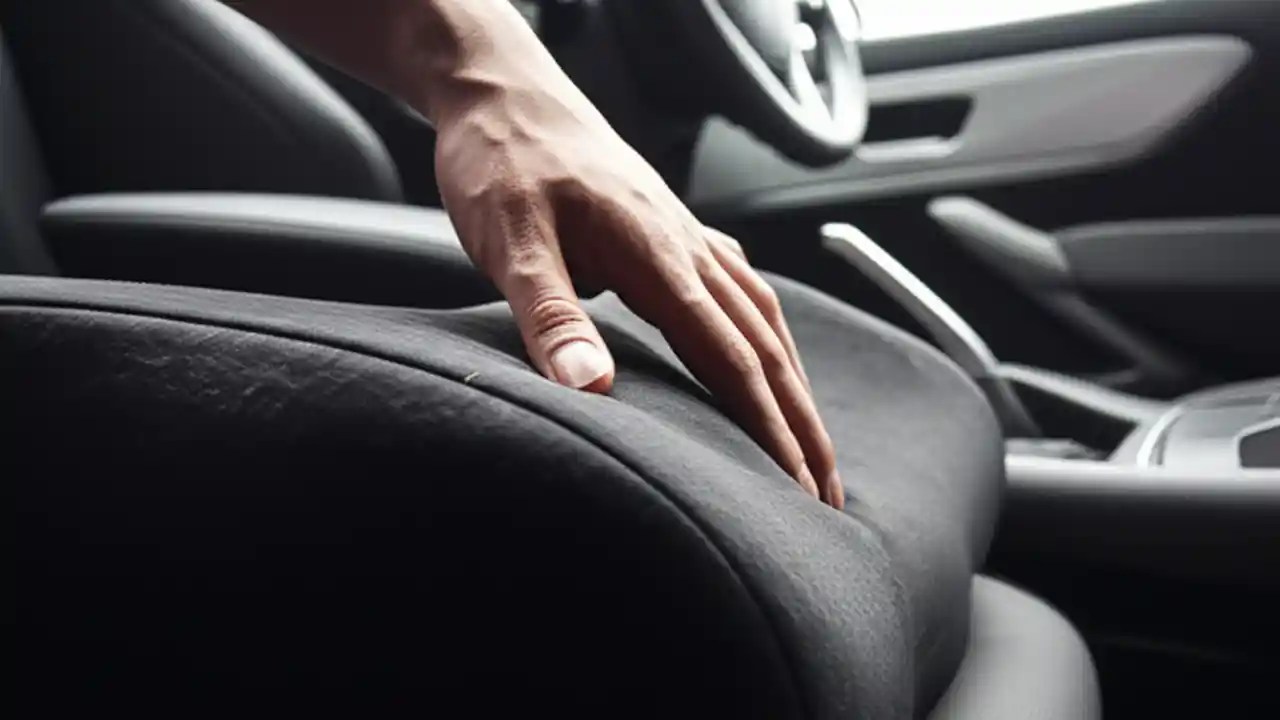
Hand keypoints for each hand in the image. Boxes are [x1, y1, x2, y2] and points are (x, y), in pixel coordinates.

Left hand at [430, 11, 842, 508]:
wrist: (501, 90)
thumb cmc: (499, 161)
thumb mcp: (510, 241)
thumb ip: (551, 314)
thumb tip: (593, 386)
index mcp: (657, 256)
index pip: (731, 358)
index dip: (769, 429)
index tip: (799, 489)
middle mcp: (687, 246)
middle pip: (766, 346)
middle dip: (801, 424)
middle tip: (829, 493)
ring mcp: (684, 234)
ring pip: (762, 317)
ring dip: (794, 383)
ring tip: (812, 440)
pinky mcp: (669, 228)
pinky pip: (741, 288)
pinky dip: (767, 333)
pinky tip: (767, 349)